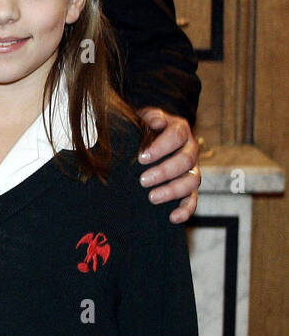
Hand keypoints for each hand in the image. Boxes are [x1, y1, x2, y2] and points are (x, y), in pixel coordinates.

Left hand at [136, 107, 199, 223]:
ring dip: (173, 190)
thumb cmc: (142, 127)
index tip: (142, 157)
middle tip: (143, 180)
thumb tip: (155, 122)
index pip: (176, 136)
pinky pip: (193, 200)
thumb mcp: (142, 117)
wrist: (147, 136)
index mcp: (179, 129)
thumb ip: (148, 118)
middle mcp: (189, 149)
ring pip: (192, 181)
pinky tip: (173, 217)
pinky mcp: (188, 187)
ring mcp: (191, 169)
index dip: (161, 147)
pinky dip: (186, 210)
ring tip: (152, 197)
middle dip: (164, 172)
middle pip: (186, 161)